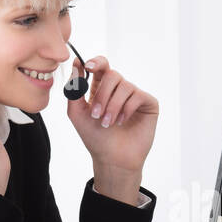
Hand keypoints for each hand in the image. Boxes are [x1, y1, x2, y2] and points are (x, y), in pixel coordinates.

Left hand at [64, 55, 157, 204]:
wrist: (113, 159)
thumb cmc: (95, 138)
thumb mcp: (77, 113)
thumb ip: (74, 89)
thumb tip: (76, 64)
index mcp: (102, 88)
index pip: (101, 66)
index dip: (95, 62)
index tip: (87, 66)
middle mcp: (119, 89)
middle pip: (112, 74)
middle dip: (102, 94)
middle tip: (96, 115)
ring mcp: (135, 95)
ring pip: (124, 85)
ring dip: (113, 106)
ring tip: (108, 123)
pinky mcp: (148, 103)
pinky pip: (138, 95)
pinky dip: (127, 109)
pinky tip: (122, 122)